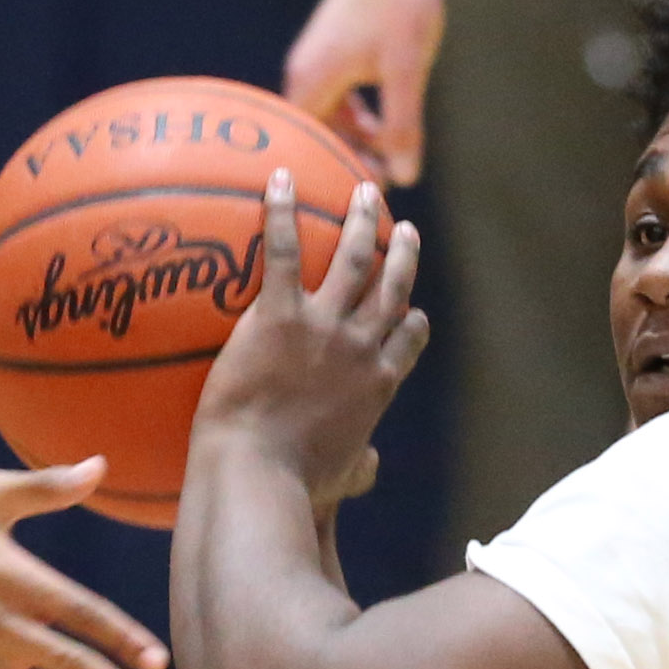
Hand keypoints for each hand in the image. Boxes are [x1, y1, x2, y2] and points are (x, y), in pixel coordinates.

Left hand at [197, 175, 430, 497]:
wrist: (259, 477)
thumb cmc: (292, 489)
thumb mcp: (340, 481)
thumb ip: (358, 470)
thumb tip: (368, 471)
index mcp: (377, 385)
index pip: (407, 338)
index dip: (409, 316)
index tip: (409, 305)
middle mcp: (361, 348)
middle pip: (391, 288)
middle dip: (401, 254)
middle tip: (404, 228)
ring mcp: (324, 328)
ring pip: (354, 260)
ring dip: (362, 222)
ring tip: (364, 192)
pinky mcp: (280, 316)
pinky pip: (285, 251)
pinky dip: (284, 212)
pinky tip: (279, 179)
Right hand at [284, 0, 442, 189]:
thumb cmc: (402, 3)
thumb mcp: (408, 69)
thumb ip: (403, 124)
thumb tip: (405, 177)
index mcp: (312, 82)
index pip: (308, 150)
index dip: (334, 176)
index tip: (374, 189)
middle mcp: (304, 73)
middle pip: (315, 138)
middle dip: (347, 161)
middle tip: (388, 179)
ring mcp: (315, 62)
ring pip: (327, 119)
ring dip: (357, 139)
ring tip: (394, 152)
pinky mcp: (330, 52)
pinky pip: (335, 100)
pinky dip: (358, 117)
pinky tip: (388, 121)